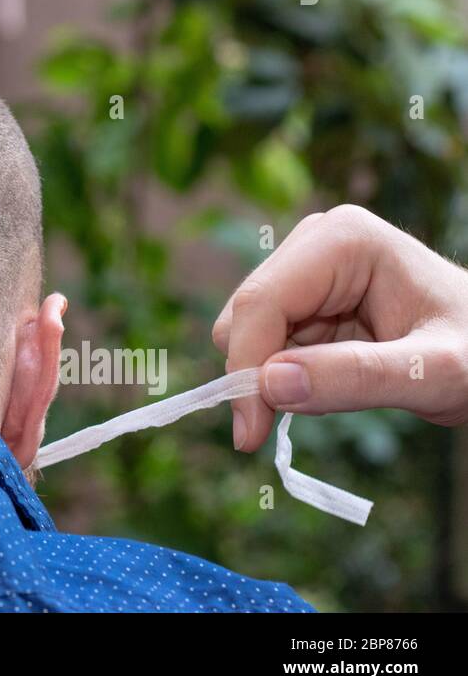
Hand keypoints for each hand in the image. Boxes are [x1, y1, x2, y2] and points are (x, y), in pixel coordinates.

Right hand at [213, 204, 467, 452]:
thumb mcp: (432, 374)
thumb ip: (356, 377)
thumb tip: (270, 385)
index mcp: (342, 239)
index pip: (261, 303)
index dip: (246, 368)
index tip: (249, 436)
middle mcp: (315, 242)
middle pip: (244, 315)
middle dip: (261, 372)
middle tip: (290, 422)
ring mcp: (306, 267)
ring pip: (245, 331)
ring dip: (274, 374)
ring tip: (338, 390)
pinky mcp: (305, 295)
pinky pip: (265, 341)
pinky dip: (284, 373)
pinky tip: (329, 379)